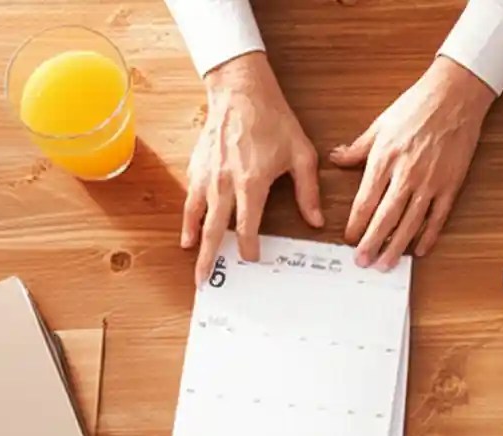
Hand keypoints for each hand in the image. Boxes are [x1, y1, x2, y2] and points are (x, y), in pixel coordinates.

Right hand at [182, 52, 323, 285]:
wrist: (241, 91)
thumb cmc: (272, 119)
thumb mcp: (301, 155)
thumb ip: (308, 192)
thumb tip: (315, 221)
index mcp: (251, 183)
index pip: (246, 228)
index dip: (248, 248)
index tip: (252, 259)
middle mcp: (224, 183)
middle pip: (213, 229)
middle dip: (208, 256)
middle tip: (203, 278)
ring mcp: (207, 174)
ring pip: (195, 214)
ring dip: (192, 238)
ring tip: (190, 255)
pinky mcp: (197, 165)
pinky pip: (189, 196)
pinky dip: (187, 214)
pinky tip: (188, 225)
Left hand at [330, 57, 493, 270]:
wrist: (454, 97)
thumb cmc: (417, 106)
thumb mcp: (380, 124)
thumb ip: (357, 147)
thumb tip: (336, 158)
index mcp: (385, 158)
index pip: (365, 200)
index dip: (356, 224)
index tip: (349, 239)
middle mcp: (407, 174)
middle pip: (385, 217)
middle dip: (371, 243)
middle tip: (362, 261)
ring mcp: (431, 182)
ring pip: (411, 223)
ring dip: (396, 246)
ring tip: (385, 263)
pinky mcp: (451, 185)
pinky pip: (438, 217)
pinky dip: (429, 236)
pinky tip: (419, 249)